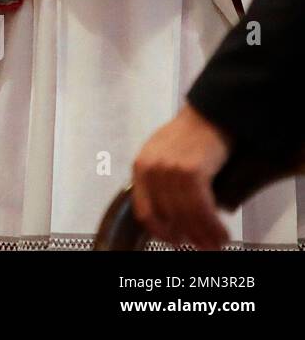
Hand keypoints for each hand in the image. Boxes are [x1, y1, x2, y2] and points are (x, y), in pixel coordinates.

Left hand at [132, 104, 230, 249]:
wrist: (209, 114)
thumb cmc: (190, 134)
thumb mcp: (162, 155)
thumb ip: (159, 181)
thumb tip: (171, 216)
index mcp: (140, 167)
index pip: (144, 211)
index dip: (161, 232)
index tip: (174, 240)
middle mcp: (151, 169)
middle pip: (168, 217)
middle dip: (187, 237)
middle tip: (202, 246)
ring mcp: (170, 170)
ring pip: (186, 216)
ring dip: (204, 234)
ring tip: (217, 243)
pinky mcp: (191, 172)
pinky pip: (201, 208)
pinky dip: (212, 224)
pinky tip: (221, 231)